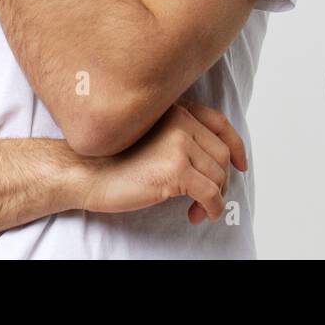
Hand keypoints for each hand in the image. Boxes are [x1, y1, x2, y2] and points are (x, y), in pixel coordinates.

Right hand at [70, 100, 247, 223]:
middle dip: (221, 180)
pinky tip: (198, 215)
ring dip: (214, 197)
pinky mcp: (176, 170)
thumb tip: (209, 164)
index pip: (219, 123)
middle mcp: (180, 121)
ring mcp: (179, 144)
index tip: (240, 165)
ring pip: (219, 175)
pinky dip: (211, 209)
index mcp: (174, 109)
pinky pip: (211, 194)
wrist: (84, 171)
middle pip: (221, 154)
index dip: (236, 146)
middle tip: (206, 199)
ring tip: (196, 210)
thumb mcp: (146, 135)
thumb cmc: (110, 158)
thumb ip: (176, 137)